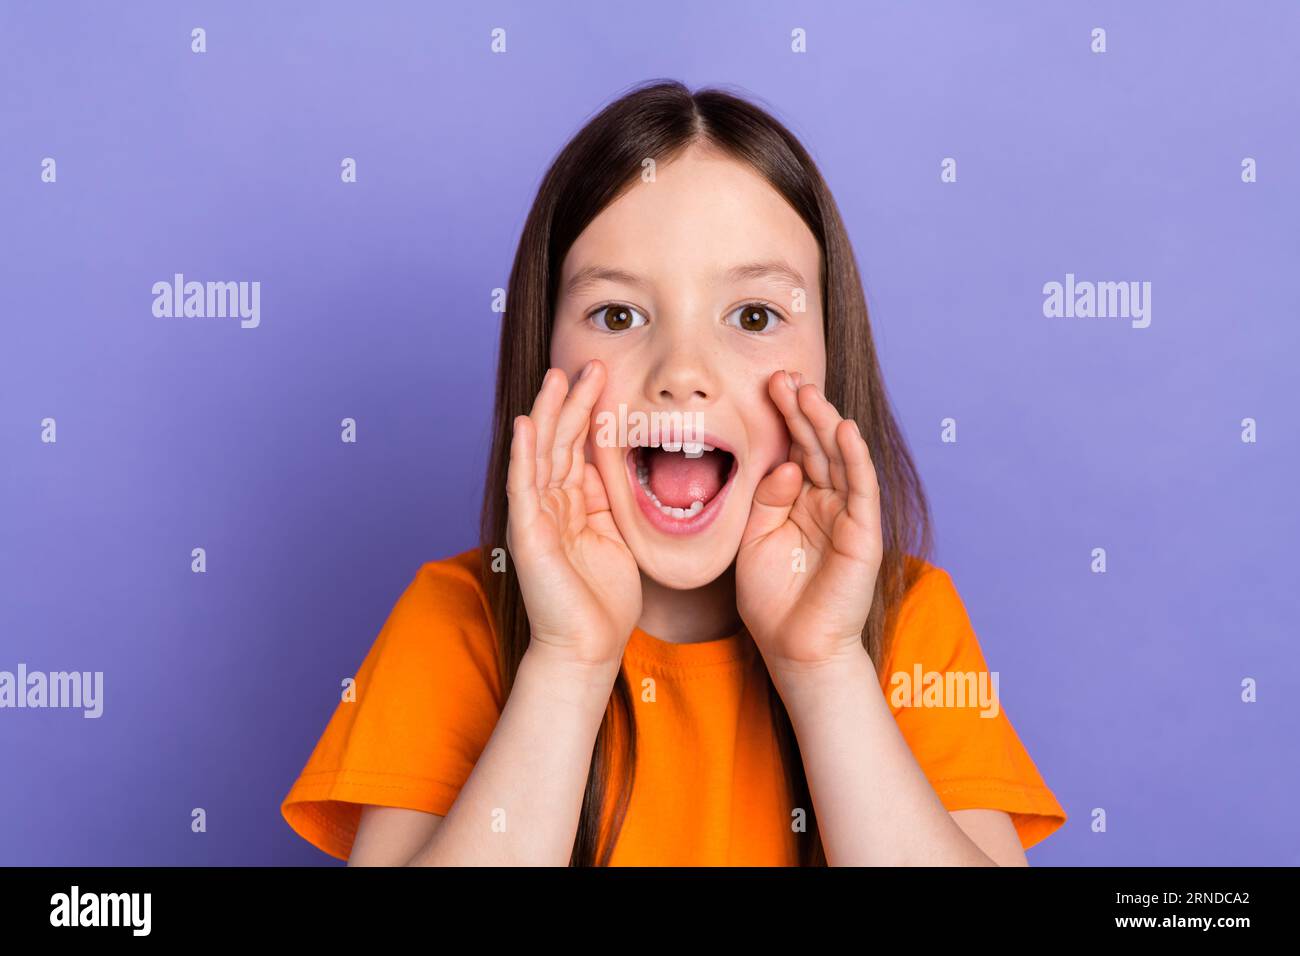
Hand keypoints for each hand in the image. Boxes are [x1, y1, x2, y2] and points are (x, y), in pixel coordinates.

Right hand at [506, 359, 642, 669]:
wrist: (588, 646)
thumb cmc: (603, 601)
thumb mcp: (615, 537)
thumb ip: (607, 500)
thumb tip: (608, 463)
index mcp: (571, 506)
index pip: (577, 449)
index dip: (589, 413)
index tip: (604, 379)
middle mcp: (548, 506)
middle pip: (559, 443)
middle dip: (572, 402)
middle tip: (588, 365)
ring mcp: (535, 518)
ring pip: (541, 455)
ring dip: (549, 414)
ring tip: (557, 378)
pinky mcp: (527, 534)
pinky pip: (525, 486)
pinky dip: (526, 454)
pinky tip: (528, 424)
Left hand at [735, 371, 882, 672]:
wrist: (794, 647)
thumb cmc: (773, 598)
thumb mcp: (753, 538)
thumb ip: (766, 499)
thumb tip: (786, 465)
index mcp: (799, 499)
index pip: (794, 447)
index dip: (783, 417)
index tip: (765, 384)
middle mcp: (825, 500)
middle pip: (816, 444)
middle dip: (801, 409)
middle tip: (783, 375)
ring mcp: (847, 514)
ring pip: (839, 458)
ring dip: (825, 423)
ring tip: (807, 392)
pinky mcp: (863, 533)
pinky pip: (860, 489)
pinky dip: (854, 458)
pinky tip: (843, 430)